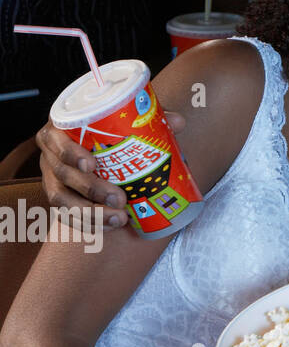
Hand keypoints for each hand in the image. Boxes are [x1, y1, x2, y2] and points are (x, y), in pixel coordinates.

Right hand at [37, 111, 186, 229]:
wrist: (94, 141)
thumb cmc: (109, 126)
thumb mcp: (124, 118)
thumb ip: (148, 119)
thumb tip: (178, 122)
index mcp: (60, 128)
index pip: (56, 140)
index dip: (70, 153)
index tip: (91, 165)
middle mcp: (50, 153)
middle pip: (63, 174)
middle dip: (91, 190)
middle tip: (119, 200)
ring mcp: (50, 175)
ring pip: (60, 199)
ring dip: (89, 213)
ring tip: (118, 220)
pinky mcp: (57, 195)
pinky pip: (64, 214)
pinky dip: (86, 223)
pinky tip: (108, 228)